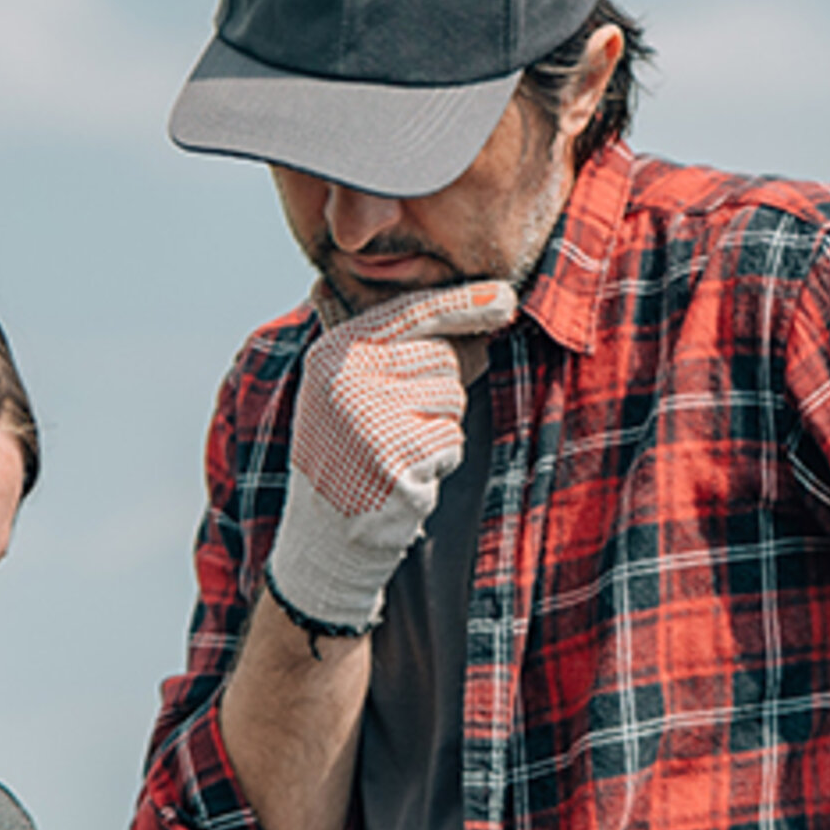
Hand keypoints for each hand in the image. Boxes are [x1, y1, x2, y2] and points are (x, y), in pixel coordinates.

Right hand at [262, 279, 516, 632]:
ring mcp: (369, 419)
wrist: (326, 533)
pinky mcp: (394, 458)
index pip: (410, 314)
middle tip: (407, 422)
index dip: (462, 303)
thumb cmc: (349, 453)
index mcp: (332, 353)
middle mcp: (346, 380)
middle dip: (441, 388)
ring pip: (451, 396)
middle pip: (440, 357)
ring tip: (400, 448)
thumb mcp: (350, 388)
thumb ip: (391, 344)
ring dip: (440, 425)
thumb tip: (471, 308)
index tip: (503, 296)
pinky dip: (440, 458)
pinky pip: (450, 438)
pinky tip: (407, 471)